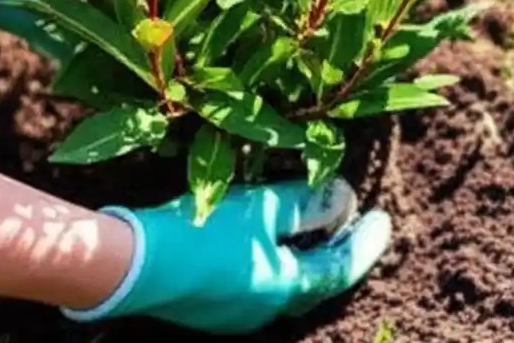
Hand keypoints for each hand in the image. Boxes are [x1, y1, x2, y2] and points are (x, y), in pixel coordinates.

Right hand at [62, 178, 391, 333]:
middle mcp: (266, 311)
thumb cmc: (201, 231)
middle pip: (317, 282)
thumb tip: (344, 200)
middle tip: (356, 223)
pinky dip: (275, 260)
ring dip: (306, 255)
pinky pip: (258, 284)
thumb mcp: (261, 207)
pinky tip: (266, 239)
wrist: (130, 264)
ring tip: (316, 226)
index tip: (383, 218)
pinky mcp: (210, 306)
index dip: (366, 242)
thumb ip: (306, 203)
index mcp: (285, 289)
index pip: (342, 268)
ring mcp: (235, 314)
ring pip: (286, 284)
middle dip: (339, 250)